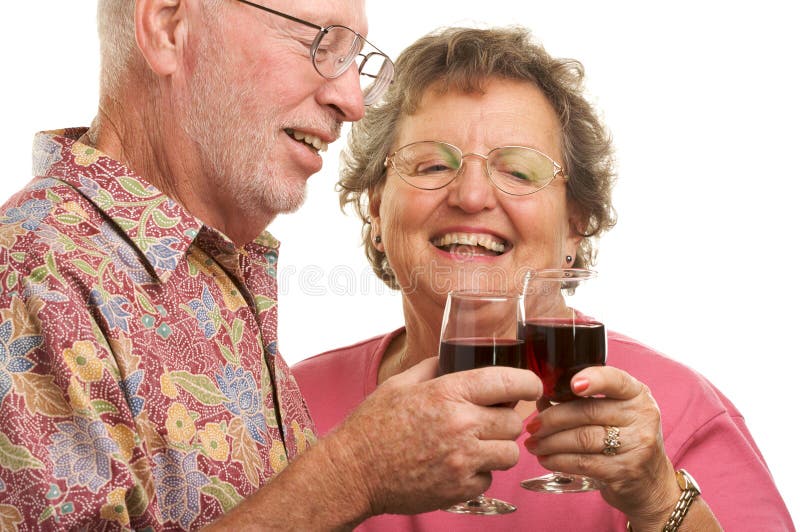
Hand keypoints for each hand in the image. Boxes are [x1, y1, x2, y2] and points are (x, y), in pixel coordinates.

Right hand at [329, 357, 541, 515]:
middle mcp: (461, 426)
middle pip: (514, 421)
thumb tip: (455, 357)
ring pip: (510, 453)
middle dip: (505, 419)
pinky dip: (480, 473)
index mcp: (448, 393)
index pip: (509, 381)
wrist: (353, 472)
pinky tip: (458, 465)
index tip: (533, 386)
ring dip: (498, 448)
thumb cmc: (373, 426)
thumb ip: (434, 367)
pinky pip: (490, 478)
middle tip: (487, 419)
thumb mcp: (400, 384)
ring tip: (476, 444)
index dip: (529, 383)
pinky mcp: (460, 488)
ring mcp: (463, 460)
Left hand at [524, 366, 678, 523]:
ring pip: (583, 438)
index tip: (571, 384)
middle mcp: (642, 417)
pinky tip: (546, 458)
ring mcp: (637, 446)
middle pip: (588, 412)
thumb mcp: (616, 412)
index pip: (616, 380)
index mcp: (637, 394)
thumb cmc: (624, 438)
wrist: (651, 483)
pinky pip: (584, 463)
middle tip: (532, 425)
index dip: (593, 379)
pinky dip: (559, 460)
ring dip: (551, 442)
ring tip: (533, 443)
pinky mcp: (625, 471)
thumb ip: (585, 400)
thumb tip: (542, 397)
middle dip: (553, 418)